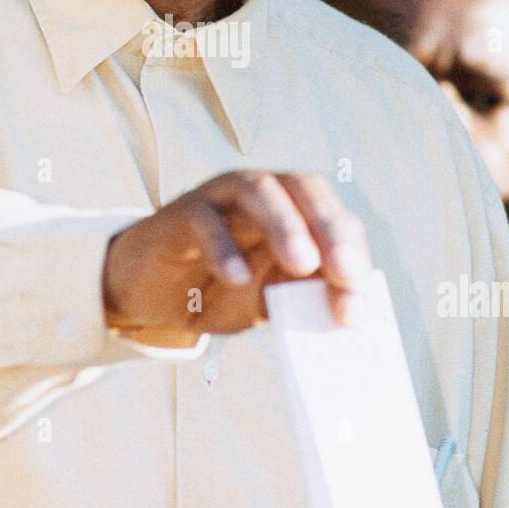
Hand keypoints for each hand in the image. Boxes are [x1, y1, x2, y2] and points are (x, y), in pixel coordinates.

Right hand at [102, 170, 372, 346]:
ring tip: (301, 264)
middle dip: (329, 229)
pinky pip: (203, 218)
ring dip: (284, 224)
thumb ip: (302, 301)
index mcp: (293, 211)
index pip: (334, 218)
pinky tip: (236, 277)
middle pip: (304, 188)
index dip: (351, 256)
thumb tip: (344, 319)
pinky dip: (222, 245)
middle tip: (344, 274)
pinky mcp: (181, 212)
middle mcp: (262, 193)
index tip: (355, 308)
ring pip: (257, 189)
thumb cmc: (219, 291)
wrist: (153, 296)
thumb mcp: (268, 303)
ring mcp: (220, 197)